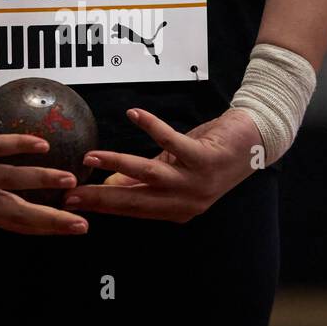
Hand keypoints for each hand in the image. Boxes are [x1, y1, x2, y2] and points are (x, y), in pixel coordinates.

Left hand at [0, 86, 88, 234]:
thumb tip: (30, 180)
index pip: (16, 225)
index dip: (45, 230)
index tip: (73, 228)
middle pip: (17, 214)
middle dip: (51, 220)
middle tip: (80, 222)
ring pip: (11, 182)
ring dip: (43, 181)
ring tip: (69, 179)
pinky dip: (21, 147)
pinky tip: (42, 146)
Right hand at [65, 108, 263, 222]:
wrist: (255, 141)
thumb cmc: (209, 154)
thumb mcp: (173, 171)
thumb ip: (144, 179)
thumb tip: (109, 181)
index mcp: (175, 211)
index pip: (130, 211)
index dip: (100, 208)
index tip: (71, 205)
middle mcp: (186, 202)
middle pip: (135, 201)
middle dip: (101, 197)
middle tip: (71, 193)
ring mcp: (196, 182)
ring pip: (149, 175)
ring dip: (118, 165)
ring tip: (92, 158)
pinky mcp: (206, 158)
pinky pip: (173, 142)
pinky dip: (152, 128)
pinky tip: (134, 115)